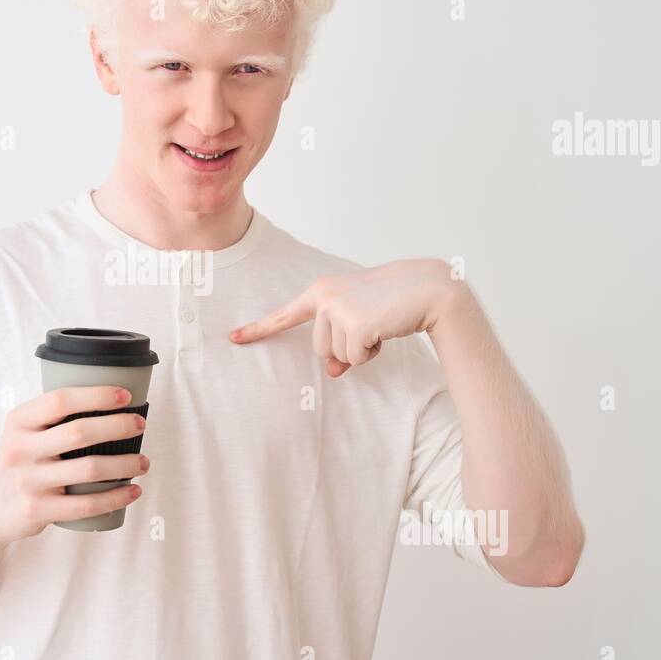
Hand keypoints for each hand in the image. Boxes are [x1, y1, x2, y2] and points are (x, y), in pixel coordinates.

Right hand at [0, 385, 150, 545]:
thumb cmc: (19, 461)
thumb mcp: (22, 432)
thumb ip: (52, 417)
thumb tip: (111, 399)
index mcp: (18, 421)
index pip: (60, 400)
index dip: (96, 395)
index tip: (125, 396)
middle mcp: (19, 449)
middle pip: (79, 432)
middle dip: (118, 426)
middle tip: (140, 425)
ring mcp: (28, 482)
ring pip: (89, 469)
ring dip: (125, 464)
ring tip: (143, 462)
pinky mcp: (37, 511)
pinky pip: (86, 504)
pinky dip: (115, 497)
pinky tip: (132, 491)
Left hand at [228, 258, 467, 377]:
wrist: (427, 288)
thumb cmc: (393, 302)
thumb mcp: (361, 320)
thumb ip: (340, 340)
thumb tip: (332, 371)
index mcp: (322, 291)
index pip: (285, 315)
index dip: (259, 329)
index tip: (233, 338)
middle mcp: (324, 297)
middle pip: (320, 348)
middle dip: (345, 348)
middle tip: (370, 326)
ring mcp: (337, 310)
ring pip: (337, 356)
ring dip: (360, 350)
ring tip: (379, 325)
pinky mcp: (354, 324)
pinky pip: (354, 359)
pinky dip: (371, 353)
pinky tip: (385, 331)